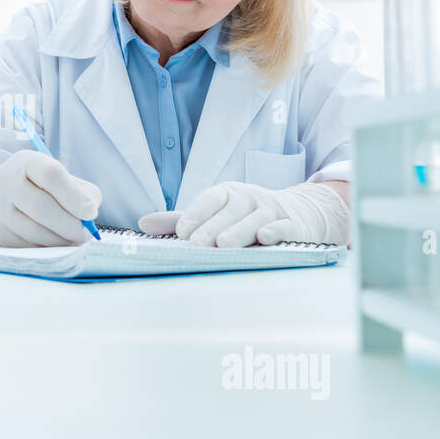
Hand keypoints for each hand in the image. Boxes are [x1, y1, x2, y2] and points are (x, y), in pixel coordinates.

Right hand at [0, 149, 101, 246]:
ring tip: (73, 239)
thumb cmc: (41, 188)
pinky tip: (56, 242)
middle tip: (85, 233)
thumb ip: (83, 192)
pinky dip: (47, 247)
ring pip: (33, 230)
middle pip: (40, 206)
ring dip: (60, 240)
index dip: (74, 196)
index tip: (91, 213)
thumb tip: (90, 215)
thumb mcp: (61, 178)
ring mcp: (0, 208)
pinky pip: (27, 245)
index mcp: (29, 162)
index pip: (51, 175)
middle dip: (69, 224)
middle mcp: (8, 182)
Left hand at [138, 181, 349, 246]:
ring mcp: (272, 211)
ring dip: (239, 231)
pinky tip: (264, 238)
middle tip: (197, 244)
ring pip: (255, 219)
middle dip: (213, 227)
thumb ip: (179, 221)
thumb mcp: (212, 215)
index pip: (210, 198)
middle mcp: (249, 198)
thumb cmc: (243, 217)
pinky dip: (276, 232)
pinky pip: (284, 228)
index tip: (182, 232)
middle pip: (231, 211)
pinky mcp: (293, 226)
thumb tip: (142, 224)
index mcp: (227, 193)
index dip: (196, 213)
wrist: (296, 213)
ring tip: (223, 245)